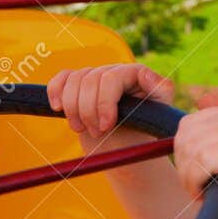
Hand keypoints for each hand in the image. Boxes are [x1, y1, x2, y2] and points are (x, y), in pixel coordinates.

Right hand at [46, 63, 175, 147]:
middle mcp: (116, 71)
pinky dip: (55, 91)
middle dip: (89, 111)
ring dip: (73, 109)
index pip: (112, 77)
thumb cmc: (146, 132)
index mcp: (136, 74)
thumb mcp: (159, 115)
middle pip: (90, 80)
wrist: (129, 147)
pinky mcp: (80, 87)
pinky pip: (62, 78)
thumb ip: (162, 92)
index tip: (106, 126)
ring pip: (74, 81)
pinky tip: (57, 108)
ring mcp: (96, 77)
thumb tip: (147, 75)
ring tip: (82, 129)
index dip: (104, 101)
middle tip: (98, 133)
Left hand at [172, 104, 217, 218]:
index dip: (184, 153)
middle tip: (198, 186)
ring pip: (194, 147)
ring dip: (189, 176)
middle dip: (184, 165)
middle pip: (188, 134)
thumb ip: (217, 128)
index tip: (196, 175)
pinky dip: (196, 180)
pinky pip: (205, 159)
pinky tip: (206, 193)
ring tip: (203, 190)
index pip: (189, 124)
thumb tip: (203, 98)